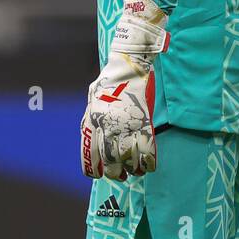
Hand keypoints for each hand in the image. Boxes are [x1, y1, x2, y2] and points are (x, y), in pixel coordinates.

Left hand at [80, 0, 168, 179]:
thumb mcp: (92, 99)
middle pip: (110, 161)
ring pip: (129, 160)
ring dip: (133, 170)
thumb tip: (90, 135)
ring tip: (135, 171)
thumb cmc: (109, 80)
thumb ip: (91, 118)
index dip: (95, 169)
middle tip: (121, 175)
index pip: (90, 155)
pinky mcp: (143, 121)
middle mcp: (107, 126)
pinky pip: (147, 151)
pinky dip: (148, 163)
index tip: (100, 173)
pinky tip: (148, 166)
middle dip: (115, 173)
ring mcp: (126, 124)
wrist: (128, 64)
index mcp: (92, 121)